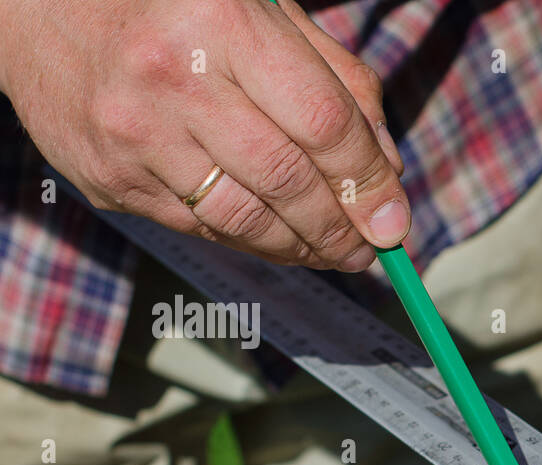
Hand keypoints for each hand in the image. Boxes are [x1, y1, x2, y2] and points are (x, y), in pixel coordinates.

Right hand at [0, 0, 406, 270]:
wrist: (33, 4)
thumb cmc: (171, 4)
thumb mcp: (263, 11)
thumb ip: (335, 81)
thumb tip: (386, 169)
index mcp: (223, 20)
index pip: (322, 123)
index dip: (369, 181)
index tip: (394, 220)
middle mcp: (175, 78)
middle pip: (287, 181)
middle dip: (341, 228)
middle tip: (371, 249)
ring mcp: (135, 133)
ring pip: (245, 219)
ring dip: (303, 248)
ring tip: (334, 252)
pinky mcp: (109, 176)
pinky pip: (200, 228)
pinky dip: (252, 242)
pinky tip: (279, 240)